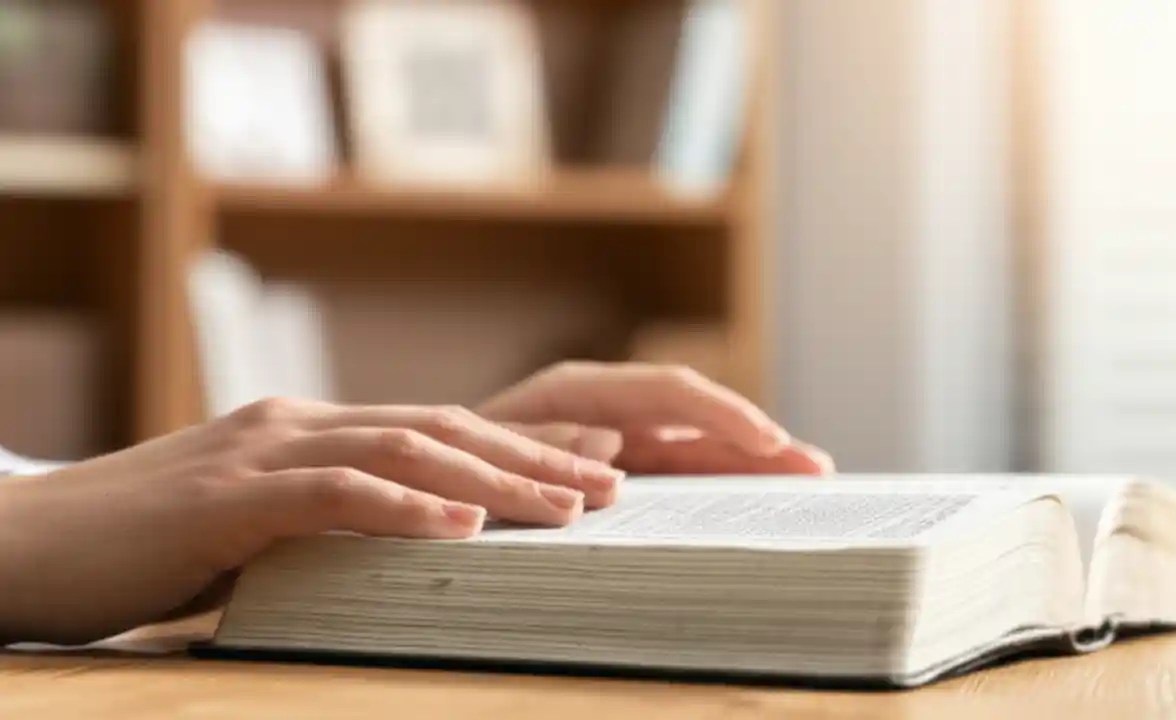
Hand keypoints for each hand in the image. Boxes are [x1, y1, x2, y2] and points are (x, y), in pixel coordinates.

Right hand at [0, 399, 622, 644]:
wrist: (23, 545)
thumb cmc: (140, 549)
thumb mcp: (253, 530)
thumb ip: (325, 526)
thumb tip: (409, 548)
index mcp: (311, 433)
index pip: (438, 430)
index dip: (521, 446)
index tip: (595, 468)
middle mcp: (298, 426)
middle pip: (442, 431)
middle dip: (534, 459)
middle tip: (614, 486)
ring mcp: (262, 454)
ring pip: (404, 451)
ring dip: (495, 480)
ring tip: (569, 507)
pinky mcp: (226, 497)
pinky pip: (332, 494)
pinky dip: (402, 508)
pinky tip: (461, 526)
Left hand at [480, 362, 832, 474]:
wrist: (423, 478)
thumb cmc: (445, 460)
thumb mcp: (482, 450)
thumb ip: (539, 445)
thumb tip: (607, 442)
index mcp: (578, 391)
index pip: (666, 392)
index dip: (721, 414)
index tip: (766, 442)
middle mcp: (606, 409)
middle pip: (696, 417)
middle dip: (756, 438)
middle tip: (815, 467)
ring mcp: (617, 440)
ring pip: (697, 446)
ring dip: (750, 462)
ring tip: (808, 479)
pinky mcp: (618, 472)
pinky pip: (677, 474)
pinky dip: (718, 483)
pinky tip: (757, 496)